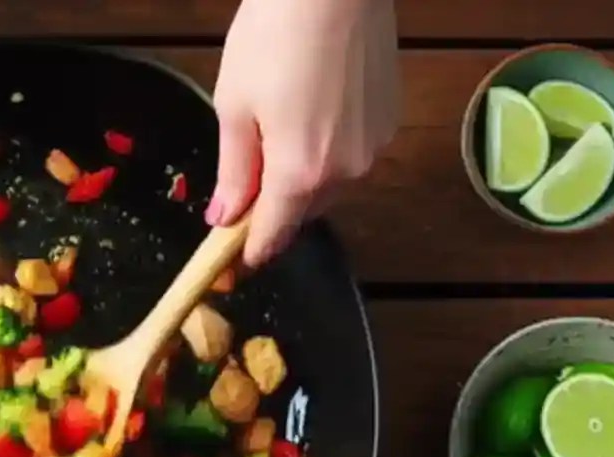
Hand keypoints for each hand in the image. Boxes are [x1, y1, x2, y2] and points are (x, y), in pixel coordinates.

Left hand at [208, 0, 399, 265]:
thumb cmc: (273, 38)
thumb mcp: (234, 106)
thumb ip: (234, 170)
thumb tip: (223, 218)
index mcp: (300, 175)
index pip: (273, 236)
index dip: (248, 251)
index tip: (230, 260)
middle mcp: (346, 171)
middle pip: (302, 212)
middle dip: (273, 208)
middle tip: (243, 183)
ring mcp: (374, 146)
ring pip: (329, 185)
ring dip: (301, 178)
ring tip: (275, 133)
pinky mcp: (389, 120)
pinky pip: (351, 155)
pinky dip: (327, 150)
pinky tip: (309, 111)